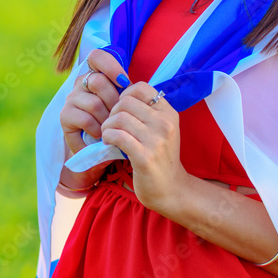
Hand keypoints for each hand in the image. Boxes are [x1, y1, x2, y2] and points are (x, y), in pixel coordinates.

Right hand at [59, 48, 130, 156]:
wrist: (99, 150)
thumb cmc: (114, 123)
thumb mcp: (122, 104)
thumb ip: (125, 91)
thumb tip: (132, 85)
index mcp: (95, 74)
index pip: (97, 57)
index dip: (111, 66)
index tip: (124, 82)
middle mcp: (80, 83)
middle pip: (98, 81)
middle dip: (114, 101)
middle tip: (118, 115)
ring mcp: (71, 98)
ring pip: (94, 103)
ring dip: (106, 119)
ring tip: (110, 128)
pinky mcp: (65, 115)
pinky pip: (86, 119)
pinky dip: (97, 130)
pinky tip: (100, 135)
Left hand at [99, 81, 189, 213]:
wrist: (171, 190)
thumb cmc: (161, 158)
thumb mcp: (162, 130)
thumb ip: (147, 111)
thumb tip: (122, 92)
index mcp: (169, 113)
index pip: (141, 88)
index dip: (125, 95)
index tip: (121, 110)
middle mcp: (165, 124)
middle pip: (126, 102)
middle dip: (112, 112)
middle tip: (111, 125)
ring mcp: (156, 140)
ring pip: (119, 118)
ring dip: (107, 126)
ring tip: (108, 135)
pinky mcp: (145, 157)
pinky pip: (118, 136)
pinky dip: (107, 137)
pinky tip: (108, 143)